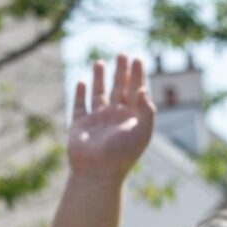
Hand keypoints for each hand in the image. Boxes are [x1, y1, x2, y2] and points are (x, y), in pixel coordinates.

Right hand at [67, 53, 156, 179]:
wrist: (97, 173)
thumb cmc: (122, 154)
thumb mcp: (142, 131)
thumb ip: (146, 109)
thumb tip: (143, 89)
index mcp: (131, 118)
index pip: (136, 91)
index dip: (138, 74)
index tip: (138, 58)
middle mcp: (115, 117)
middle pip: (119, 88)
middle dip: (121, 71)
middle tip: (122, 54)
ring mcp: (97, 121)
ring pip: (98, 94)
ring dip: (99, 78)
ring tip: (99, 61)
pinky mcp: (80, 126)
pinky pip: (79, 106)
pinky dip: (80, 94)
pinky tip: (82, 81)